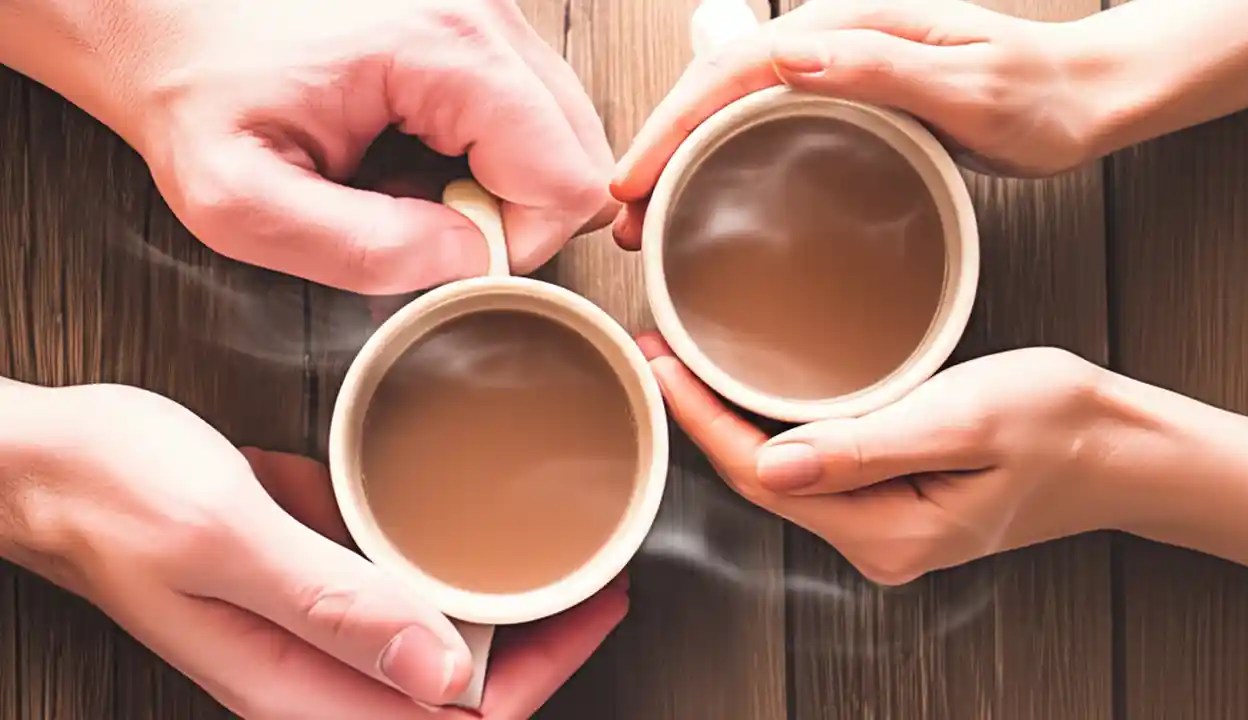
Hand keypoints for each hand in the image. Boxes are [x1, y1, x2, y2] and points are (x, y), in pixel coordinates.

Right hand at [2, 383, 626, 717]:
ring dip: (500, 603)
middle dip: (538, 639)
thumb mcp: (225, 538)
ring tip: (568, 550)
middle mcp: (309, 666)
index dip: (537, 674)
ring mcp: (307, 622)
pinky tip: (478, 527)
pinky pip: (391, 587)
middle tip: (599, 571)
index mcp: (294, 682)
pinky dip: (443, 565)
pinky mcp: (303, 578)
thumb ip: (333, 604)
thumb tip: (444, 672)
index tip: (593, 608)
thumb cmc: (112, 494)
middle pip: (453, 686)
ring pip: (429, 638)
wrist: (46, 457)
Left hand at [4, 0, 614, 293]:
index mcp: (445, 48)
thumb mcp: (243, 201)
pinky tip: (421, 152)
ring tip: (415, 182)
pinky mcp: (473, 21)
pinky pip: (528, 112)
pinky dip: (488, 152)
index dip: (518, 243)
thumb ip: (366, 251)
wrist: (159, 14)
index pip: (569, 179)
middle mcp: (484, 14)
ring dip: (503, 183)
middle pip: (582, 154)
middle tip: (428, 218)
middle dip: (519, 213)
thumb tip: (470, 261)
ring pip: (561, 134)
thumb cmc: (193, 89)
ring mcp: (485, 10)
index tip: (445, 250)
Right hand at [610, 0, 1107, 248]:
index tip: (633, 179)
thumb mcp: (969, 85)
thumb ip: (881, 66)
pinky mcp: (845, 103)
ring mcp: (836, 73)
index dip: (672, 124)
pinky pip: (761, 126)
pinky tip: (705, 194)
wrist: (1082, 96)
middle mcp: (832, 44)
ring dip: (679, 158)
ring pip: (730, 108)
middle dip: (658, 148)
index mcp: (849, 30)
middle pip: (715, 88)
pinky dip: (719, 160)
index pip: (733, 69)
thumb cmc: (1038, 95)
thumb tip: (787, 55)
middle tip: (624, 216)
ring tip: (647, 216)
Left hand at [637, 335, 1117, 584]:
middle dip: (703, 418)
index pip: (760, 476)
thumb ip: (866, 448)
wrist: (1122, 445)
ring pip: (784, 474)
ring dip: (735, 422)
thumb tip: (772, 465)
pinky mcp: (896, 503)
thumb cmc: (1057, 423)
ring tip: (691, 364)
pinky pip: (817, 468)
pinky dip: (778, 428)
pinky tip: (757, 393)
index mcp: (884, 532)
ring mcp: (885, 527)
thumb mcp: (962, 422)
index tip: (660, 363)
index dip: (700, 420)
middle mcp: (875, 542)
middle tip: (662, 351)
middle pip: (760, 480)